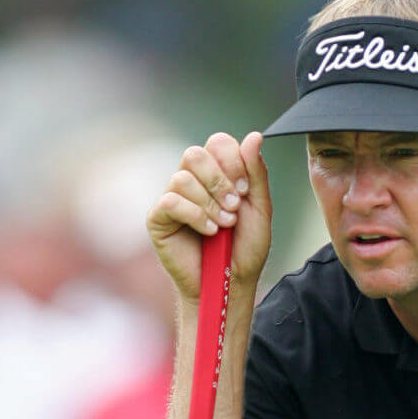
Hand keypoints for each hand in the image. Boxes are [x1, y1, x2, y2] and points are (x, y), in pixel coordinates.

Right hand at [146, 130, 273, 301]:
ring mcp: (173, 199)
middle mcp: (192, 182)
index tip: (245, 190)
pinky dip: (195, 216)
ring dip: (209, 203)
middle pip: (195, 154)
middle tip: (234, 206)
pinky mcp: (158, 219)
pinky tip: (209, 232)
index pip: (217, 142)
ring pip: (182, 177)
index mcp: (217, 173)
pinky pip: (170, 202)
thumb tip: (255, 136)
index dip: (232, 161)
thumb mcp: (260, 207)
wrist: (231, 282)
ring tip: (224, 225)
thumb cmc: (245, 247)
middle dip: (219, 180)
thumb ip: (256, 172)